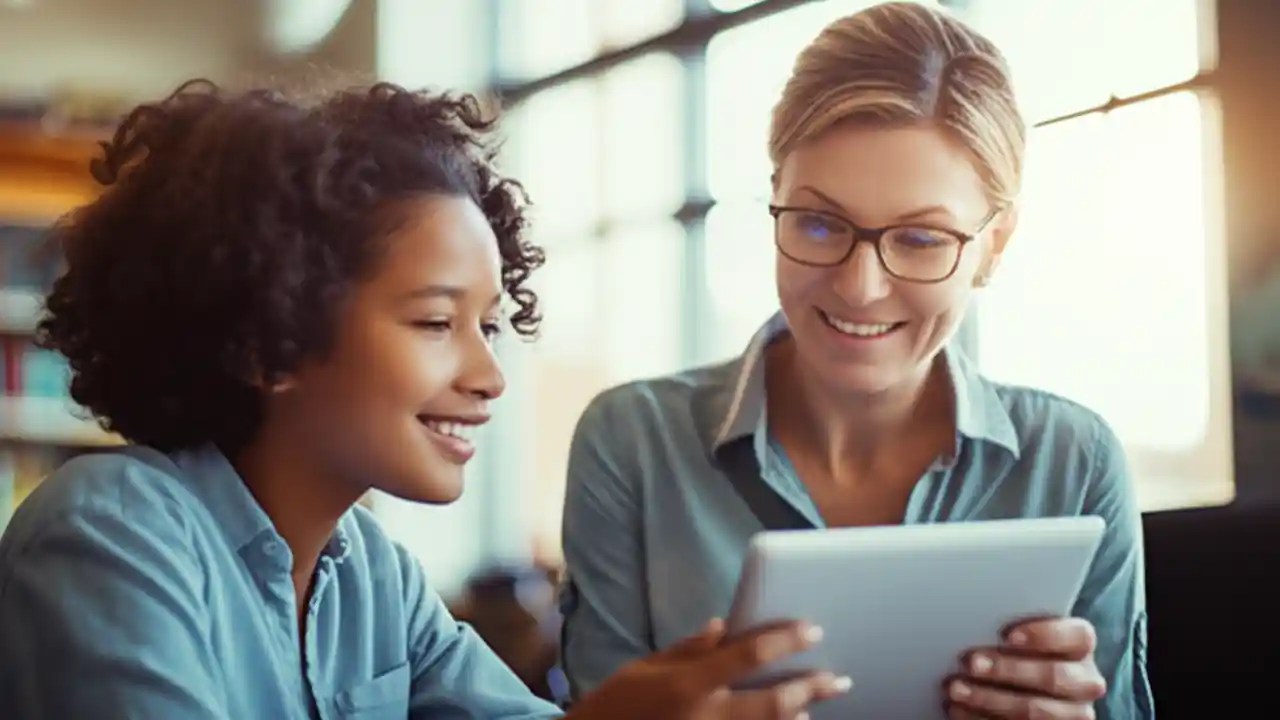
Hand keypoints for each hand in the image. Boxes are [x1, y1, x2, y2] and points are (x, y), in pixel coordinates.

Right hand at [567, 618, 851, 719]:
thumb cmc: (615, 706)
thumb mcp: (644, 668)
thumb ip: (687, 650)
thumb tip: (723, 629)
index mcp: (688, 685)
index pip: (748, 656)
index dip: (784, 640)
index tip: (811, 629)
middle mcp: (707, 716)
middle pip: (773, 702)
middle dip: (810, 687)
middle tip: (838, 677)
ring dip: (799, 713)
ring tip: (821, 698)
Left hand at [945, 617, 1106, 718]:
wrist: (1022, 684)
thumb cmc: (1015, 648)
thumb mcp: (1018, 633)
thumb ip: (1010, 627)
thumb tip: (976, 617)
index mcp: (1080, 645)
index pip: (1078, 636)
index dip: (1045, 635)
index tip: (1008, 635)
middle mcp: (1085, 681)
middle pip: (1054, 676)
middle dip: (1008, 669)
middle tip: (971, 662)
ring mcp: (1074, 712)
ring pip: (1037, 711)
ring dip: (990, 700)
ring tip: (957, 689)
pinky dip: (982, 719)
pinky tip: (960, 709)